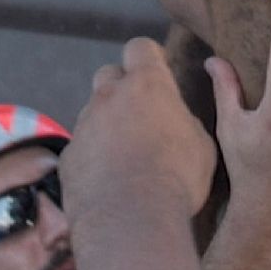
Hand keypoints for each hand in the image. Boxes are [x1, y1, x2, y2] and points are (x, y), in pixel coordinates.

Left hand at [63, 37, 217, 224]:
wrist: (130, 222)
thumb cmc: (177, 177)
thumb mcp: (202, 145)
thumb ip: (183, 121)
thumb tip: (173, 120)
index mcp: (147, 85)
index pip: (140, 47)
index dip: (150, 58)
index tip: (159, 74)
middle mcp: (109, 97)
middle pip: (109, 74)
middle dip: (123, 88)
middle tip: (142, 116)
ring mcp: (83, 126)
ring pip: (94, 113)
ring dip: (108, 125)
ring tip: (127, 158)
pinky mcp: (68, 157)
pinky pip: (82, 147)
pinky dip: (94, 157)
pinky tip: (109, 181)